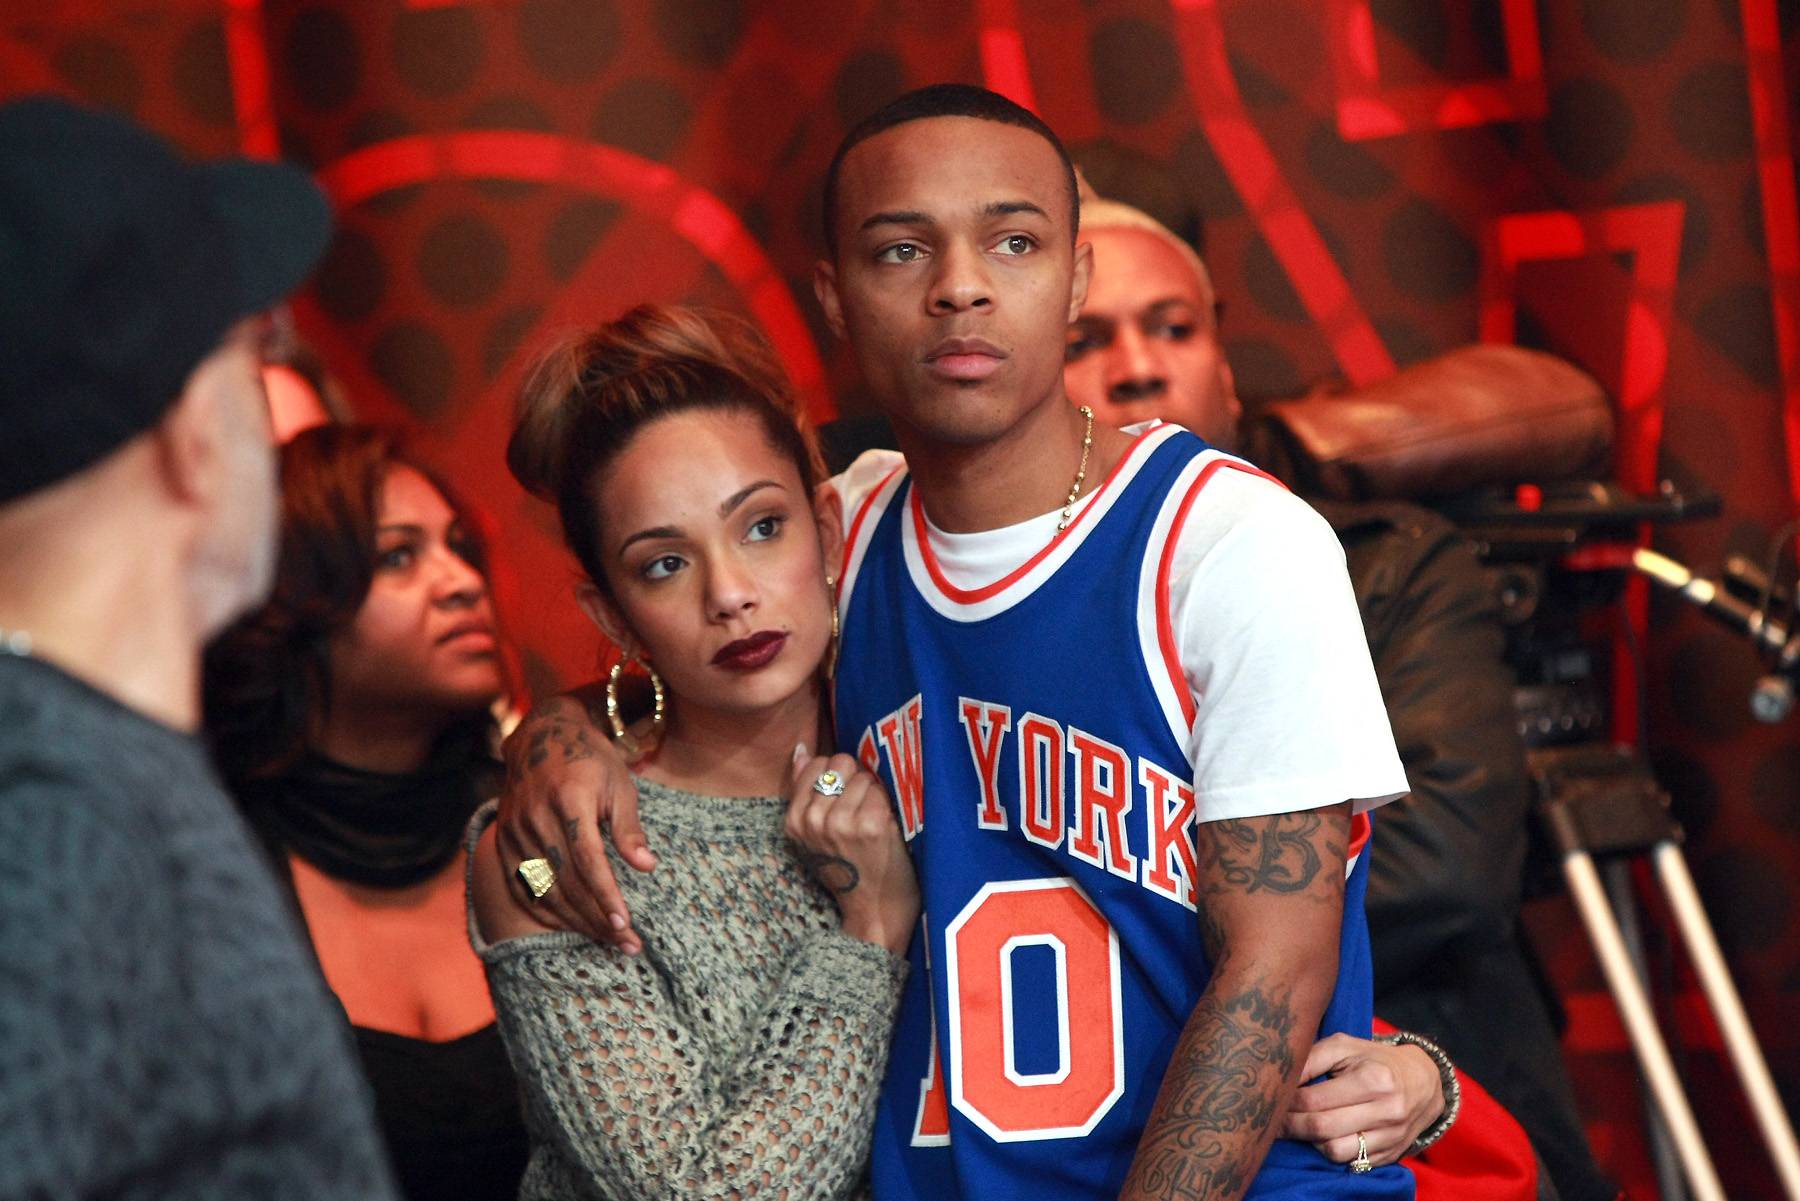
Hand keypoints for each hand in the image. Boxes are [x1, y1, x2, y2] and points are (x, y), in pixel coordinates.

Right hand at [496, 694, 655, 951]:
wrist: (541, 736)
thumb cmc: (591, 761)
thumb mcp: (620, 784)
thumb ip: (629, 827)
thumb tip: (647, 867)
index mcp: (569, 798)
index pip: (588, 859)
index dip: (605, 895)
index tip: (625, 924)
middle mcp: (536, 816)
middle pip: (567, 882)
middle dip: (598, 918)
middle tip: (628, 944)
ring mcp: (516, 830)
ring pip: (544, 890)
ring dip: (576, 922)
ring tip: (608, 941)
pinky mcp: (505, 840)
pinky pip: (523, 888)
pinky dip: (547, 912)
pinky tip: (572, 927)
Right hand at [784, 748, 918, 955]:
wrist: (875, 911)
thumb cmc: (849, 869)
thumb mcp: (814, 834)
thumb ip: (804, 790)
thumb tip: (801, 750)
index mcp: (794, 820)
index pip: (817, 764)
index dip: (839, 776)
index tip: (845, 800)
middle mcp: (813, 820)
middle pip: (841, 763)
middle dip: (857, 778)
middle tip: (862, 809)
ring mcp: (841, 822)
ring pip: (864, 775)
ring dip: (875, 793)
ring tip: (875, 821)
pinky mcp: (870, 825)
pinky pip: (882, 790)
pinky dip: (889, 805)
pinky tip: (886, 828)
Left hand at [1281, 1033, 1444, 1167]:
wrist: (1423, 1082)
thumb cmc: (1374, 1060)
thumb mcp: (1345, 1046)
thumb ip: (1312, 1057)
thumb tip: (1283, 1077)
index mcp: (1374, 1079)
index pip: (1316, 1099)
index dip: (1288, 1102)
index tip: (1273, 1100)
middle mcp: (1386, 1110)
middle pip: (1323, 1127)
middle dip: (1291, 1126)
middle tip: (1273, 1120)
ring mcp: (1391, 1136)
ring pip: (1336, 1151)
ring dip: (1310, 1142)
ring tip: (1298, 1128)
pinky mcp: (1391, 1154)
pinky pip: (1352, 1162)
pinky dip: (1332, 1152)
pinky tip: (1322, 1138)